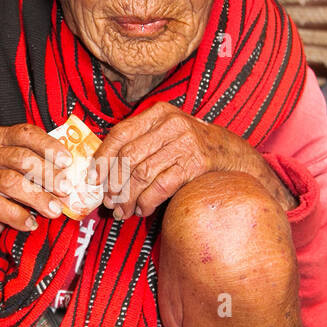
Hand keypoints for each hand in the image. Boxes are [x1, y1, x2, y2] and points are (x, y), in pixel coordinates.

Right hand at [0, 123, 74, 239]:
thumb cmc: (4, 183)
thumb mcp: (19, 167)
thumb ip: (39, 164)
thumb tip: (71, 175)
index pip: (25, 133)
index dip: (48, 145)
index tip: (67, 161)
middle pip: (20, 158)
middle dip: (47, 174)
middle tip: (65, 189)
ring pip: (10, 182)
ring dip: (37, 197)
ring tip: (54, 210)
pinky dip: (17, 216)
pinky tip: (31, 223)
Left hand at [89, 103, 294, 218]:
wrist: (234, 157)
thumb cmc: (192, 149)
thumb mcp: (167, 136)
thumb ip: (140, 144)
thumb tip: (102, 172)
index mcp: (159, 113)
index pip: (120, 134)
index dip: (102, 158)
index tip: (92, 179)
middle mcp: (172, 123)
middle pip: (128, 157)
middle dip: (114, 185)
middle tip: (109, 203)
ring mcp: (186, 142)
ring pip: (142, 173)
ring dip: (128, 198)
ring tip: (123, 212)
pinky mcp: (197, 163)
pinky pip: (160, 186)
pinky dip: (147, 202)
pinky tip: (143, 210)